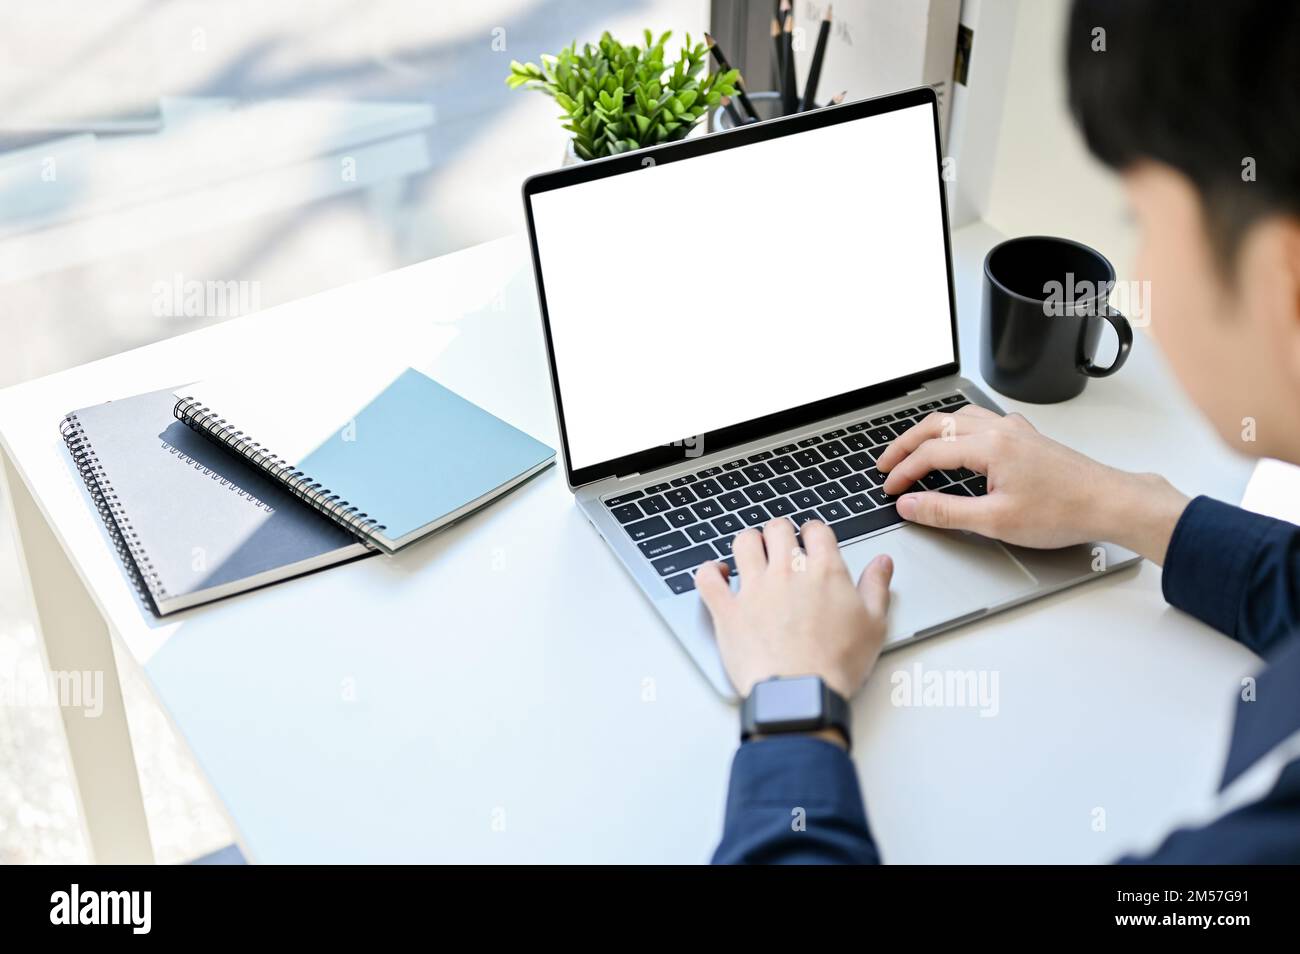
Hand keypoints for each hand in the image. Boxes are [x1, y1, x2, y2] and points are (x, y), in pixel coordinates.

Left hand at [695, 518, 893, 699]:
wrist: (800, 694)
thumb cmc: (837, 664)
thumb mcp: (874, 625)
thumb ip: (876, 587)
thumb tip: (882, 563)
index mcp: (824, 571)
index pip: (816, 530)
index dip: (815, 532)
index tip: (813, 542)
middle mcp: (786, 571)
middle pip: (778, 529)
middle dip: (781, 533)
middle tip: (783, 547)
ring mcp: (754, 588)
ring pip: (743, 542)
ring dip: (748, 543)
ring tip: (752, 554)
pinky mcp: (728, 610)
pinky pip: (707, 578)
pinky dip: (709, 572)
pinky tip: (718, 574)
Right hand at [874, 405, 1187, 562]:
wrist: (1111, 503)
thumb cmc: (1064, 511)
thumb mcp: (996, 521)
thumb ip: (946, 512)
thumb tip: (910, 505)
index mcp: (990, 446)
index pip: (930, 453)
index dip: (903, 472)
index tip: (890, 490)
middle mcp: (1000, 430)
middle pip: (938, 425)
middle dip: (906, 444)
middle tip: (886, 464)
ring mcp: (1015, 431)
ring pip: (959, 417)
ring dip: (930, 432)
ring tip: (912, 450)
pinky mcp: (1026, 438)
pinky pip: (981, 420)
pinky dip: (957, 429)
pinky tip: (959, 443)